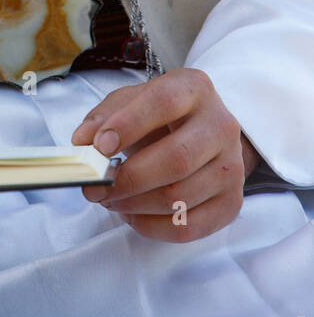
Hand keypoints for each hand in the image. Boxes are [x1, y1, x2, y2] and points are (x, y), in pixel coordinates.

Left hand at [71, 67, 259, 242]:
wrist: (203, 132)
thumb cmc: (161, 115)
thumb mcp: (131, 101)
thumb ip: (103, 117)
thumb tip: (83, 142)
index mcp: (195, 89)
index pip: (164, 102)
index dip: (129, 125)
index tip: (99, 147)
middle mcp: (221, 126)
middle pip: (177, 159)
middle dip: (128, 179)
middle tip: (95, 187)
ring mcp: (232, 167)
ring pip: (179, 197)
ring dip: (134, 204)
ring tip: (110, 199)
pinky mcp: (231, 203)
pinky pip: (187, 226)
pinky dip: (150, 226)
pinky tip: (132, 213)